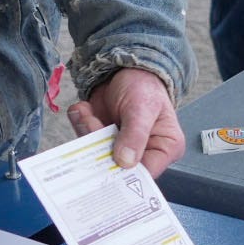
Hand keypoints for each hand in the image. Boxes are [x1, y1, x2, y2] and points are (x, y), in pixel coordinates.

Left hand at [69, 67, 184, 176]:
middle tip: (91, 126)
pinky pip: (83, 139)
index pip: (145, 174)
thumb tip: (126, 162)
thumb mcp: (143, 108)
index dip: (125, 176)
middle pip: (116, 167)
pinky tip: (84, 109)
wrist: (125, 69)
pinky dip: (80, 122)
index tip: (107, 166)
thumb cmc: (145, 87)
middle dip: (99, 148)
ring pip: (95, 153)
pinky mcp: (100, 138)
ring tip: (87, 113)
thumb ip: (135, 134)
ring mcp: (118, 147)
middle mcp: (141, 153)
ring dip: (87, 131)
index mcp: (163, 148)